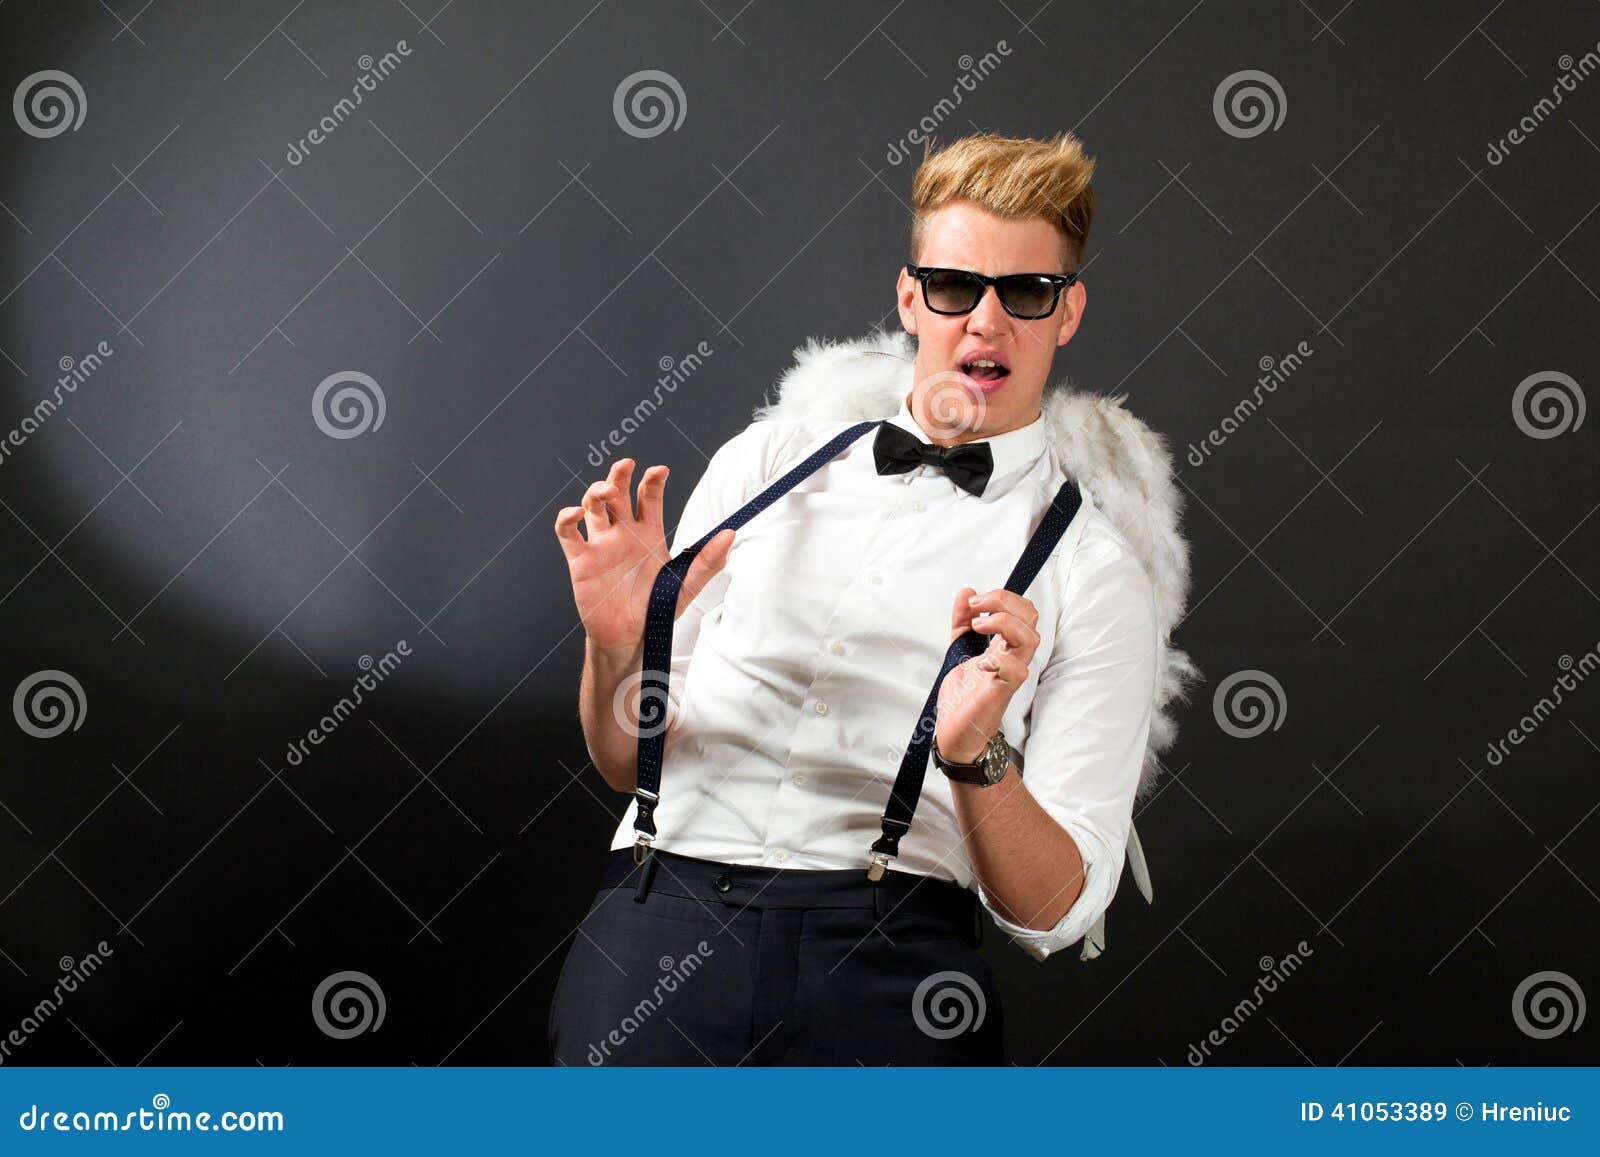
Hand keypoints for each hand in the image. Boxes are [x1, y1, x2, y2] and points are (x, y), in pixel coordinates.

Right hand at [553, 458, 735, 653]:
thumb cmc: (656, 609)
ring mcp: (601, 545)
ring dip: (596, 491)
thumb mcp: (687, 585)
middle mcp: (623, 534)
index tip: (659, 470)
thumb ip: (707, 560)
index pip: (649, 498)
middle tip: (626, 464)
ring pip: (593, 506)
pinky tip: (574, 514)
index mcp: (648, 534)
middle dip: (619, 475)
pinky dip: (566, 519)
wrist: (630, 638)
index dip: (652, 481)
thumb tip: (730, 534)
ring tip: (608, 490)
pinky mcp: (581, 561)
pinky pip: (568, 534)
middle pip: (618, 494)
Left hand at [934, 587, 1040, 764]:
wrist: (956, 734)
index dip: (1002, 598)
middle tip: (976, 608)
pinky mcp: (1000, 693)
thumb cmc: (963, 697)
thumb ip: (962, 622)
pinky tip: (980, 661)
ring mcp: (1009, 675)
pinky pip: (1016, 672)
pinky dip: (999, 660)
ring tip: (979, 626)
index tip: (973, 602)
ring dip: (1004, 623)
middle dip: (1004, 601)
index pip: (1023, 611)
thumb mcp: (959, 649)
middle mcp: (1012, 658)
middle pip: (1031, 617)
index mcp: (1006, 646)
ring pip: (1030, 639)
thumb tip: (967, 592)